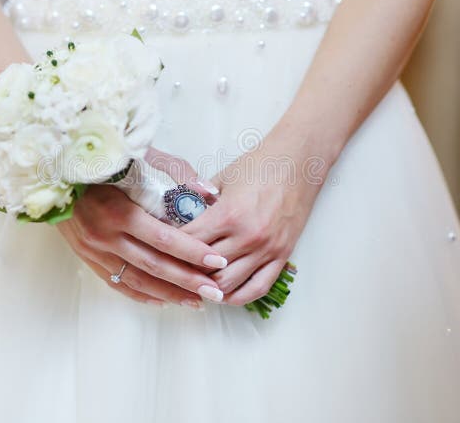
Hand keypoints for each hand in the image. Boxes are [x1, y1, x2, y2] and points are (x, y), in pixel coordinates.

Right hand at [57, 151, 226, 308]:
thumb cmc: (99, 159)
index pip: (163, 239)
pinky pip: (116, 282)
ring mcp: (93, 250)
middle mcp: (104, 235)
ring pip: (137, 280)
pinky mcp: (86, 257)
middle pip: (153, 266)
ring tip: (197, 302)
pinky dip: (142, 295)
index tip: (217, 262)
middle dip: (188, 282)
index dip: (192, 252)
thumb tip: (208, 192)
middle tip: (215, 292)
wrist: (51, 170)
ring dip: (169, 294)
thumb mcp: (137, 155)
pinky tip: (164, 301)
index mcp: (118, 209)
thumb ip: (175, 170)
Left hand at [181, 125, 327, 305]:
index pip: (189, 242)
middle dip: (185, 270)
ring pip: (227, 284)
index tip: (161, 247)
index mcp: (229, 214)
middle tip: (172, 269)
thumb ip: (199, 199)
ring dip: (208, 286)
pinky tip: (223, 293)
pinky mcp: (281, 257)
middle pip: (205, 268)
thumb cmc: (259, 165)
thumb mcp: (223, 178)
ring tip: (195, 282)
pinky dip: (237, 296)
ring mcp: (266, 250)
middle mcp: (247, 236)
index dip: (171, 247)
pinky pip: (257, 288)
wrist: (298, 162)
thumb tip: (176, 212)